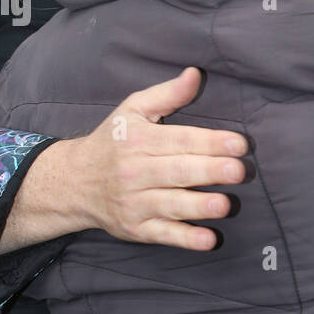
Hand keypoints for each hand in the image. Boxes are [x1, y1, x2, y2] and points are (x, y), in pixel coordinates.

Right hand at [0, 68, 249, 253]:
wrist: (73, 183)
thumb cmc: (113, 142)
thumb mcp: (133, 110)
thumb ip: (167, 94)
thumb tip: (195, 74)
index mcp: (138, 139)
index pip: (180, 140)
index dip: (210, 142)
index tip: (239, 144)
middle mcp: (135, 172)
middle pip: (177, 171)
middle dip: (210, 171)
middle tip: (239, 170)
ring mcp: (135, 203)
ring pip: (171, 204)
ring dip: (199, 206)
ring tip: (225, 204)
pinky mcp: (137, 229)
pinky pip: (163, 235)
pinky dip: (185, 239)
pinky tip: (208, 239)